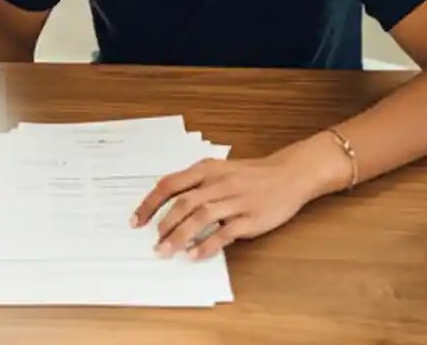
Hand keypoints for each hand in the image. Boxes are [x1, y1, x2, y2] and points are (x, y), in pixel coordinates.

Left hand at [130, 154, 323, 259]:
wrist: (290, 174)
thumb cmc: (250, 175)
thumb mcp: (219, 170)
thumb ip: (195, 185)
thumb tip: (166, 208)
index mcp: (206, 169)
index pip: (169, 185)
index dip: (150, 204)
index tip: (136, 220)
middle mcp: (218, 183)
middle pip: (183, 204)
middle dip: (163, 225)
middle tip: (152, 243)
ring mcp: (235, 200)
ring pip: (200, 218)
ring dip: (180, 237)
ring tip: (166, 252)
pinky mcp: (251, 218)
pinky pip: (225, 233)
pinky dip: (207, 245)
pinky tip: (195, 256)